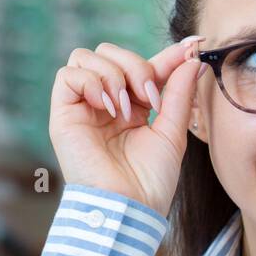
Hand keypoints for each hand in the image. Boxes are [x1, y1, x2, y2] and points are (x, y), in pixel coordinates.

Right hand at [49, 38, 206, 217]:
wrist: (129, 207)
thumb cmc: (150, 181)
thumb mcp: (172, 131)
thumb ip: (179, 93)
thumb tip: (191, 58)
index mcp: (131, 108)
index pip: (143, 67)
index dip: (165, 56)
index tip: (191, 47)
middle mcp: (105, 104)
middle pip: (110, 52)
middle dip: (135, 66)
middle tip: (149, 97)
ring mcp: (83, 108)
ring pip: (87, 57)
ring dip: (114, 75)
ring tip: (125, 109)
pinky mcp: (63, 115)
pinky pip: (67, 74)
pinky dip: (91, 82)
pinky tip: (108, 108)